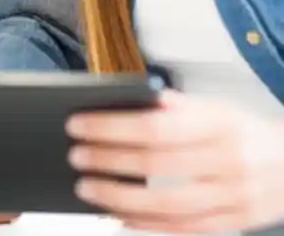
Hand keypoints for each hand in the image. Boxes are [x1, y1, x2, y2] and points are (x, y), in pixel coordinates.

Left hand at [67, 89, 283, 232]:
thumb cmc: (243, 133)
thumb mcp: (217, 108)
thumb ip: (175, 106)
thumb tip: (129, 97)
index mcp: (222, 125)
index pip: (156, 128)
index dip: (111, 128)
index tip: (77, 125)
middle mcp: (231, 162)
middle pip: (156, 167)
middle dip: (107, 162)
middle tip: (75, 157)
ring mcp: (235, 197)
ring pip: (167, 206)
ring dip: (118, 199)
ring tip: (86, 188)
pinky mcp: (235, 222)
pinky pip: (183, 229)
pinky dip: (145, 225)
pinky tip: (116, 215)